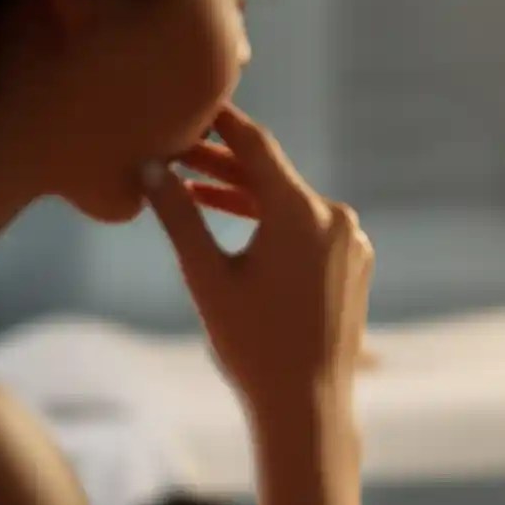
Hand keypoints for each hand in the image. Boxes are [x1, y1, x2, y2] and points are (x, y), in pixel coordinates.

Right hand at [145, 104, 373, 416]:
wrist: (308, 404)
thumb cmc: (253, 344)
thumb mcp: (205, 275)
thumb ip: (177, 215)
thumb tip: (148, 167)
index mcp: (302, 212)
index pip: (256, 145)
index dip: (220, 122)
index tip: (194, 100)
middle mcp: (336, 219)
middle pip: (274, 174)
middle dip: (223, 163)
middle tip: (176, 148)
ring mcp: (352, 243)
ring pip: (292, 203)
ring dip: (247, 195)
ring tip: (196, 186)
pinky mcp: (356, 265)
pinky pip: (311, 229)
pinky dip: (276, 222)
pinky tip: (240, 225)